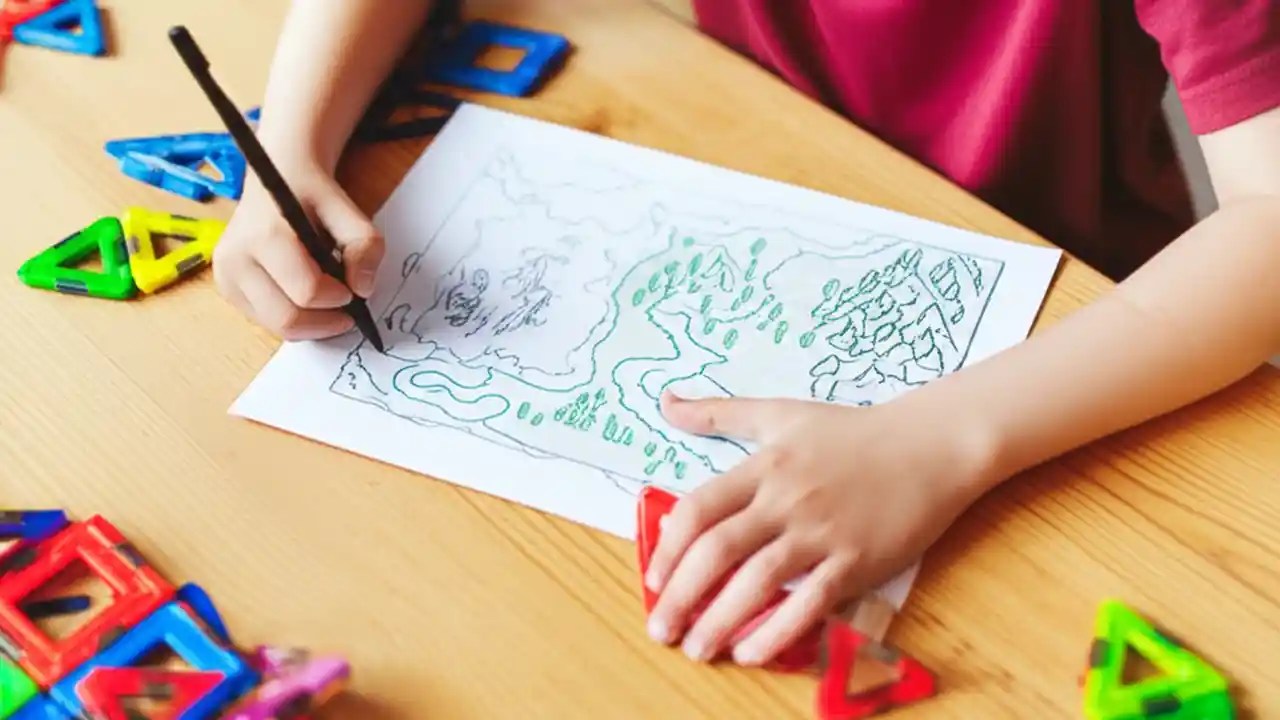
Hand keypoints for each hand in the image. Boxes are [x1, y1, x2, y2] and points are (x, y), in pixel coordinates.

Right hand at [213, 155, 383, 339]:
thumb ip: (364, 244)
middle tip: (347, 310)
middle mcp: (235, 259)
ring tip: (329, 303)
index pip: (307, 292)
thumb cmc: (310, 192)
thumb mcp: (346, 207)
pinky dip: (293, 318)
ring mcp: (226, 277)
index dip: (339, 298)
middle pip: (286, 318)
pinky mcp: (226, 289)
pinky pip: (266, 322)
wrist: (276, 177)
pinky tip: (306, 299)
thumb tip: (363, 288)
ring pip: (276, 326)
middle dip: (324, 322)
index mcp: (264, 236)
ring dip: (310, 324)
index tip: (354, 290)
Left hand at [643, 390, 993, 666]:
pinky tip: (753, 652)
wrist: (929, 445)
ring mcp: (822, 532)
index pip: (700, 509)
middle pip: (719, 550)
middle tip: (661, 629)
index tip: (653, 579)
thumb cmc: (851, 431)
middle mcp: (786, 500)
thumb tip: (666, 402)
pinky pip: (811, 602)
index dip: (669, 547)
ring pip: (759, 581)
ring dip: (721, 620)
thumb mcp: (780, 413)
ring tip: (699, 650)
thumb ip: (719, 413)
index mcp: (763, 466)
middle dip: (683, 595)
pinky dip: (779, 630)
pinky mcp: (857, 560)